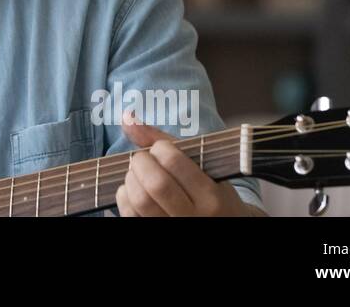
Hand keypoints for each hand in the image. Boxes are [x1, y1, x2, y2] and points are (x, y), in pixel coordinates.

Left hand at [114, 110, 265, 216]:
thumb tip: (127, 117)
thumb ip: (167, 141)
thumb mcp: (203, 167)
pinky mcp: (154, 231)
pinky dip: (124, 197)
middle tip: (143, 159)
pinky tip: (133, 191)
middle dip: (140, 162)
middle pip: (155, 184)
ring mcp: (174, 228)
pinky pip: (129, 215)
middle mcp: (194, 218)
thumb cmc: (212, 193)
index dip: (159, 148)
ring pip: (140, 201)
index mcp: (212, 198)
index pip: (175, 162)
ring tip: (138, 174)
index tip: (160, 148)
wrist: (225, 224)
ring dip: (131, 179)